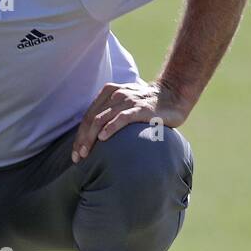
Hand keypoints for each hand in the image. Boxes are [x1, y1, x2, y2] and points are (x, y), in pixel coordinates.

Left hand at [72, 80, 189, 161]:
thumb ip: (111, 113)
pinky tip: (102, 138)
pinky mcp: (140, 108)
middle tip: (78, 158)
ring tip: (86, 154)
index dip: (80, 136)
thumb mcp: (125, 104)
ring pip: (101, 119)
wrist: (174, 94)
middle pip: (91, 119)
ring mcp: (127, 100)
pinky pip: (121, 118)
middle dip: (82, 140)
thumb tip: (95, 137)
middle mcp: (116, 95)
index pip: (88, 116)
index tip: (76, 154)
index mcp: (108, 93)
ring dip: (90, 138)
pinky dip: (110, 128)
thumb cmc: (148, 105)